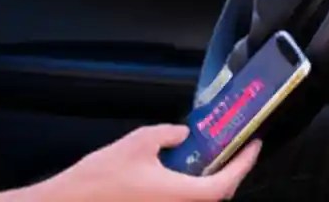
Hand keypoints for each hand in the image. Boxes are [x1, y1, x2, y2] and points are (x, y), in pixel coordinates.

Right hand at [32, 125, 260, 201]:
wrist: (74, 201)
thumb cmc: (104, 176)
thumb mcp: (138, 142)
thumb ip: (168, 134)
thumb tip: (183, 133)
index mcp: (181, 193)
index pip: (225, 183)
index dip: (244, 164)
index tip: (254, 146)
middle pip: (216, 195)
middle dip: (230, 172)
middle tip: (234, 150)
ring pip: (199, 199)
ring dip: (209, 181)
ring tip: (210, 156)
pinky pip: (182, 200)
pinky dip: (190, 187)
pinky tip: (181, 169)